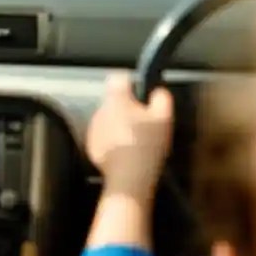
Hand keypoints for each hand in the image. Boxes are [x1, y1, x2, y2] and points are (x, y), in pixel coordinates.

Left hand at [86, 73, 173, 199]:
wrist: (129, 179)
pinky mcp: (91, 145)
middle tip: (144, 121)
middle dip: (127, 106)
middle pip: (115, 99)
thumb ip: (161, 97)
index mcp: (117, 99)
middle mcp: (101, 109)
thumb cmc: (147, 146)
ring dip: (120, 123)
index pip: (119, 77)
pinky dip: (113, 139)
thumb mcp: (164, 118)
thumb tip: (157, 90)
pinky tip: (126, 151)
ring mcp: (94, 128)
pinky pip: (104, 135)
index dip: (132, 82)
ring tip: (136, 139)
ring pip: (109, 117)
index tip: (142, 95)